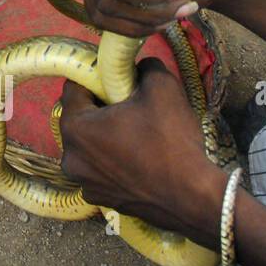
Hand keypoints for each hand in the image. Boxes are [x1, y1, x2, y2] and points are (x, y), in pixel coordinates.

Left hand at [60, 59, 227, 246]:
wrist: (195, 198)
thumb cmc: (173, 141)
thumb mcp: (163, 87)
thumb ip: (144, 66)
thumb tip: (139, 65)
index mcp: (75, 128)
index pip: (74, 88)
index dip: (96, 79)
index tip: (119, 82)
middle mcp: (70, 157)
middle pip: (80, 119)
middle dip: (101, 109)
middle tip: (131, 108)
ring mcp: (83, 182)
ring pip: (90, 146)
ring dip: (106, 136)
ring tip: (138, 135)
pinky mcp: (100, 199)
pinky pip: (101, 170)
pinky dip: (114, 162)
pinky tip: (139, 161)